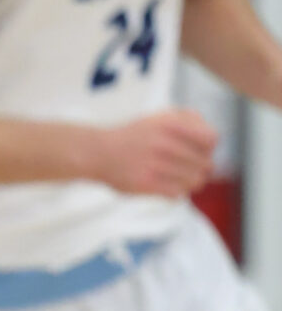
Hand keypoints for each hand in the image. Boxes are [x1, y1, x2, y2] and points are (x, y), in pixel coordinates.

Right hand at [92, 108, 217, 197]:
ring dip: (189, 182)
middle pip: (205, 164)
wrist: (97, 152)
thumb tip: (213, 139)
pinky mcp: (145, 183)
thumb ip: (189, 119)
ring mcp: (154, 164)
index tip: (198, 150)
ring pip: (194, 181)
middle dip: (199, 168)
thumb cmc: (133, 136)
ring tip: (178, 178)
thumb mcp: (159, 117)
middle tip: (185, 167)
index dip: (209, 147)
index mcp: (168, 124)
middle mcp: (163, 142)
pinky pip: (177, 194)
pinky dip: (175, 192)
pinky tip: (165, 185)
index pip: (211, 139)